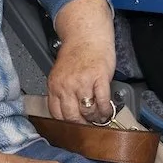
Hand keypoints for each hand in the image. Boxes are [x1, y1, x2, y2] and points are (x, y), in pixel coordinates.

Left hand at [47, 0, 116, 123]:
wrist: (88, 36)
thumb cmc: (77, 53)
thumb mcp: (61, 74)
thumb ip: (62, 91)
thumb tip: (68, 112)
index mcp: (55, 85)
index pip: (57, 114)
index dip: (67, 123)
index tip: (74, 127)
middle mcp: (66, 85)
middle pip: (72, 116)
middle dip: (81, 124)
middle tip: (88, 125)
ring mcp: (82, 82)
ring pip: (88, 111)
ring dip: (95, 118)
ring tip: (99, 117)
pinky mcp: (99, 78)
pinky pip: (102, 102)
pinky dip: (105, 110)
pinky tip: (107, 110)